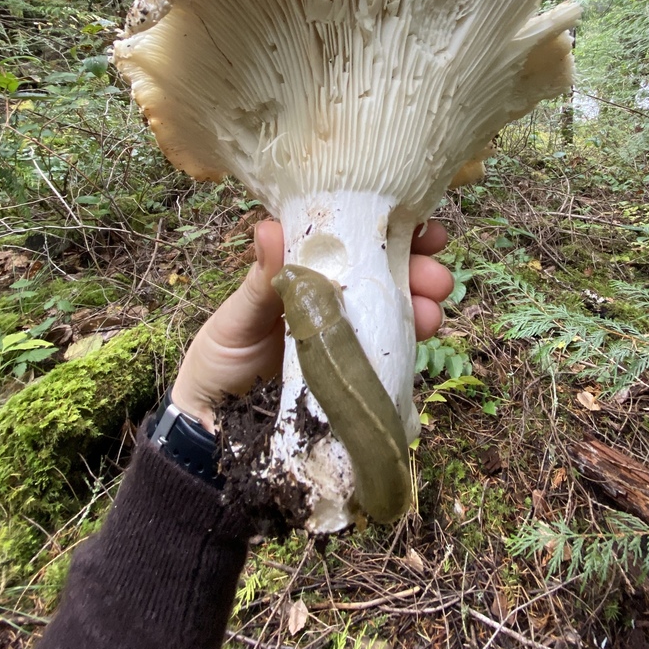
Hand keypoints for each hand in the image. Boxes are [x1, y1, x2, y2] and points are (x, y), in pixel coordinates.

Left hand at [172, 219, 452, 432]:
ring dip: (422, 302)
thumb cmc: (220, 359)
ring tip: (432, 309)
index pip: (351, 237)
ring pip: (396, 308)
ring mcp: (348, 334)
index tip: (418, 222)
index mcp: (305, 271)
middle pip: (385, 270)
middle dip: (418, 267)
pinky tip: (423, 335)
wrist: (213, 425)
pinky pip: (392, 352)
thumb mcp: (237, 317)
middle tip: (435, 276)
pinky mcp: (357, 372)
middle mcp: (333, 297)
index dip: (387, 224)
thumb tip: (269, 228)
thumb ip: (260, 280)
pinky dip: (413, 342)